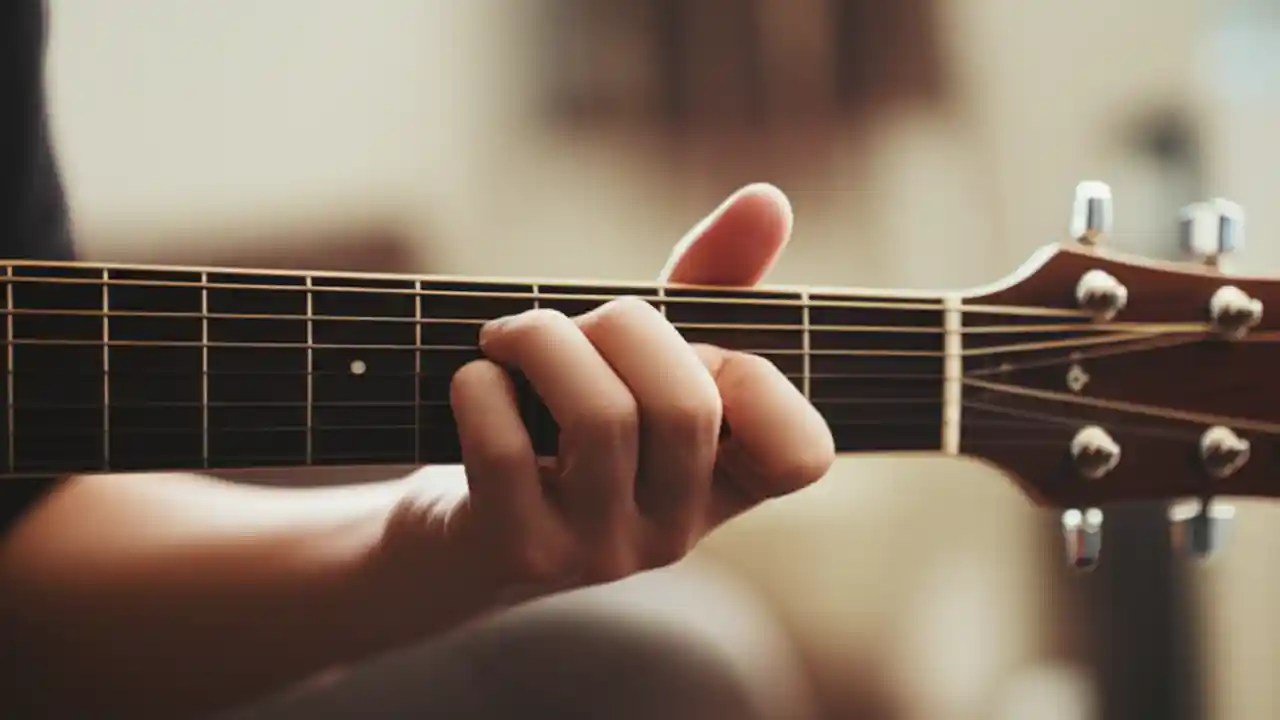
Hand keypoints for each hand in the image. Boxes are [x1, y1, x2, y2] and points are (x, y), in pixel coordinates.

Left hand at [390, 184, 834, 601]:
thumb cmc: (568, 421)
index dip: (760, 384)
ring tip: (511, 335)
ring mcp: (598, 551)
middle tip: (575, 323)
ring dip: (543, 340)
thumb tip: (768, 198)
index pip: (801, 455)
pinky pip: (506, 449)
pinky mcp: (517, 552)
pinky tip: (477, 383)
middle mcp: (674, 530)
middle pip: (685, 407)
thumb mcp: (645, 353)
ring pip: (598, 418)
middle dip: (623, 326)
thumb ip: (713, 279)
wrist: (460, 532)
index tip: (702, 356)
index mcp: (724, 483)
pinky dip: (482, 387)